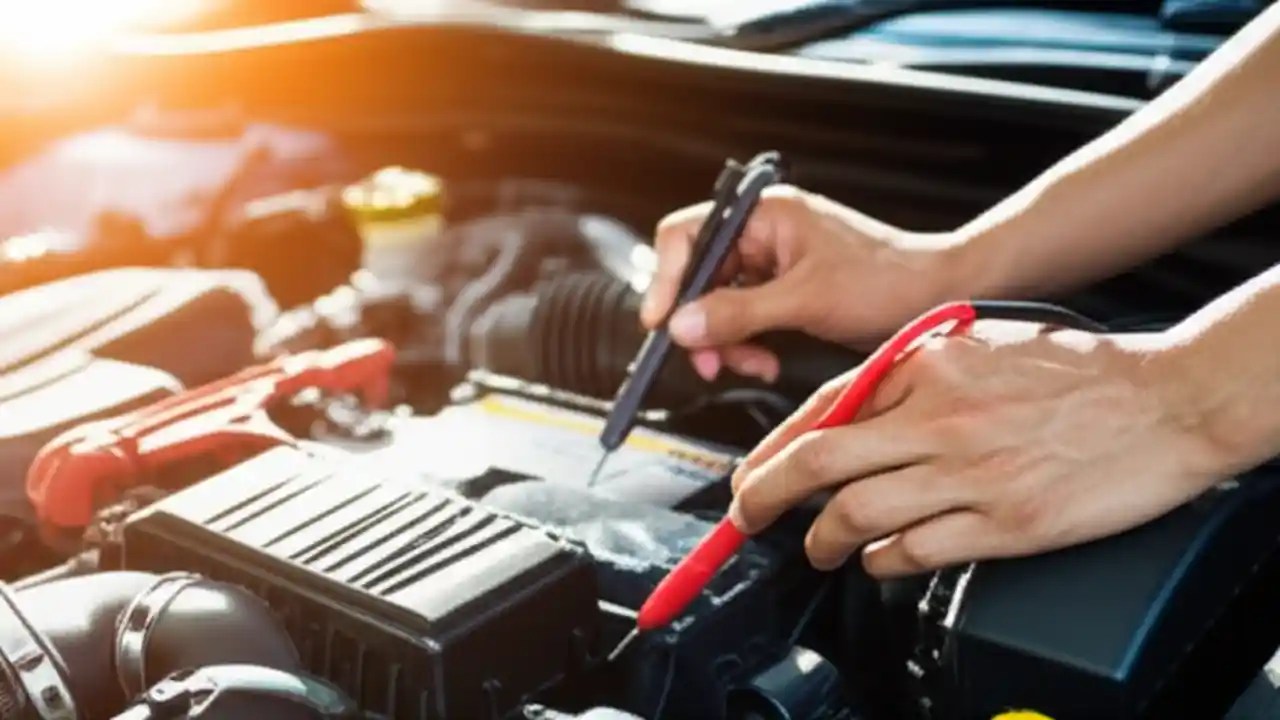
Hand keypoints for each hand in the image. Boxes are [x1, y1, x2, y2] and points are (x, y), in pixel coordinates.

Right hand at [642, 186, 969, 382]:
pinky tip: (764, 360)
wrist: (938, 296)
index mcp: (764, 214)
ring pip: (717, 302)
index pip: (687, 236)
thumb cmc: (888, 281)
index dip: (667, 280)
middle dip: (700, 322)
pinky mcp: (784, 289)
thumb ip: (738, 312)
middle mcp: (763, 232)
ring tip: (749, 363)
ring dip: (726, 339)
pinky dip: (746, 343)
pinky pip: (743, 316)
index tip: (663, 323)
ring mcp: (773, 261)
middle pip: (698, 275)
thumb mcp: (805, 300)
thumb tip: (681, 325)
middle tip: (706, 359)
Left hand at [727, 321, 1228, 576]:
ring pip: (856, 515)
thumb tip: (845, 409)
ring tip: (819, 548)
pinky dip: (880, 562)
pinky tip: (878, 559)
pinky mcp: (1003, 525)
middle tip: (748, 517)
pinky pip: (912, 552)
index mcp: (928, 365)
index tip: (750, 476)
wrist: (1163, 401)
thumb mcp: (977, 343)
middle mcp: (939, 419)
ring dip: (821, 540)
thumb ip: (910, 372)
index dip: (771, 450)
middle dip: (764, 498)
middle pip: (818, 464)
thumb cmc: (1075, 371)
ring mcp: (969, 474)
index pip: (823, 408)